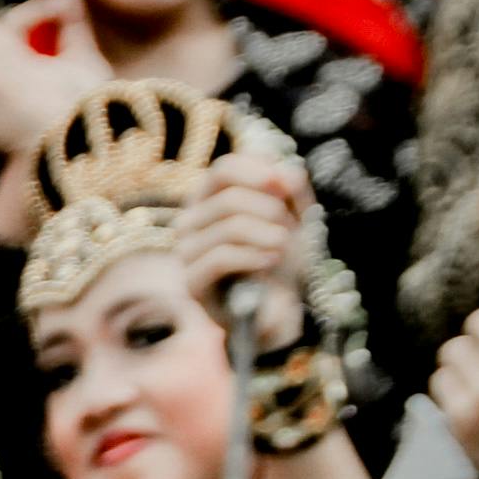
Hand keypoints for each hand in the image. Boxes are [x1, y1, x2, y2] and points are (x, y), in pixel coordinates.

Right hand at [175, 151, 312, 349]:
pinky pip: (221, 257)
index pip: (223, 169)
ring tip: (284, 247)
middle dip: (269, 210)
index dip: (256, 171)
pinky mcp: (191, 282)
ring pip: (228, 226)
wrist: (276, 309)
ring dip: (267, 234)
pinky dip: (253, 256)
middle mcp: (189, 222)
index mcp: (209, 200)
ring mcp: (185, 253)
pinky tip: (271, 261)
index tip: (285, 186)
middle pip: (228, 197)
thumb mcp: (293, 218)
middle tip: (289, 229)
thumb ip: (290, 191)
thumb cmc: (279, 259)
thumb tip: (283, 172)